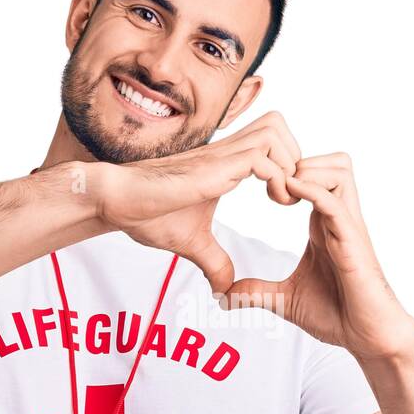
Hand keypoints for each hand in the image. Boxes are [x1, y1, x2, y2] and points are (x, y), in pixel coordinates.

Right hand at [90, 111, 301, 294]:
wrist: (117, 203)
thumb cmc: (148, 214)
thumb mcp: (193, 243)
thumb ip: (215, 262)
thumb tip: (224, 289)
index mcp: (226, 163)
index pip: (271, 139)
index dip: (287, 163)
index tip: (285, 198)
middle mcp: (226, 152)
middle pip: (278, 123)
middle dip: (295, 157)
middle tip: (289, 193)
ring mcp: (221, 156)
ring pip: (276, 131)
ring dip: (289, 164)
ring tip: (282, 198)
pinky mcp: (214, 167)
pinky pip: (263, 158)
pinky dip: (277, 178)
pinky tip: (271, 201)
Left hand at [221, 152, 413, 360]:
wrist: (367, 337)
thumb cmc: (337, 315)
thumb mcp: (285, 300)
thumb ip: (257, 292)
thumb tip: (224, 296)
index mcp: (322, 225)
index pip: (312, 176)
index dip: (286, 172)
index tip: (261, 190)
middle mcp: (337, 219)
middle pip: (331, 161)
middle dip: (300, 161)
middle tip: (273, 184)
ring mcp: (347, 227)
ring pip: (340, 169)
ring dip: (309, 170)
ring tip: (283, 192)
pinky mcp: (353, 240)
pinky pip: (335, 201)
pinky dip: (313, 191)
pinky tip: (290, 195)